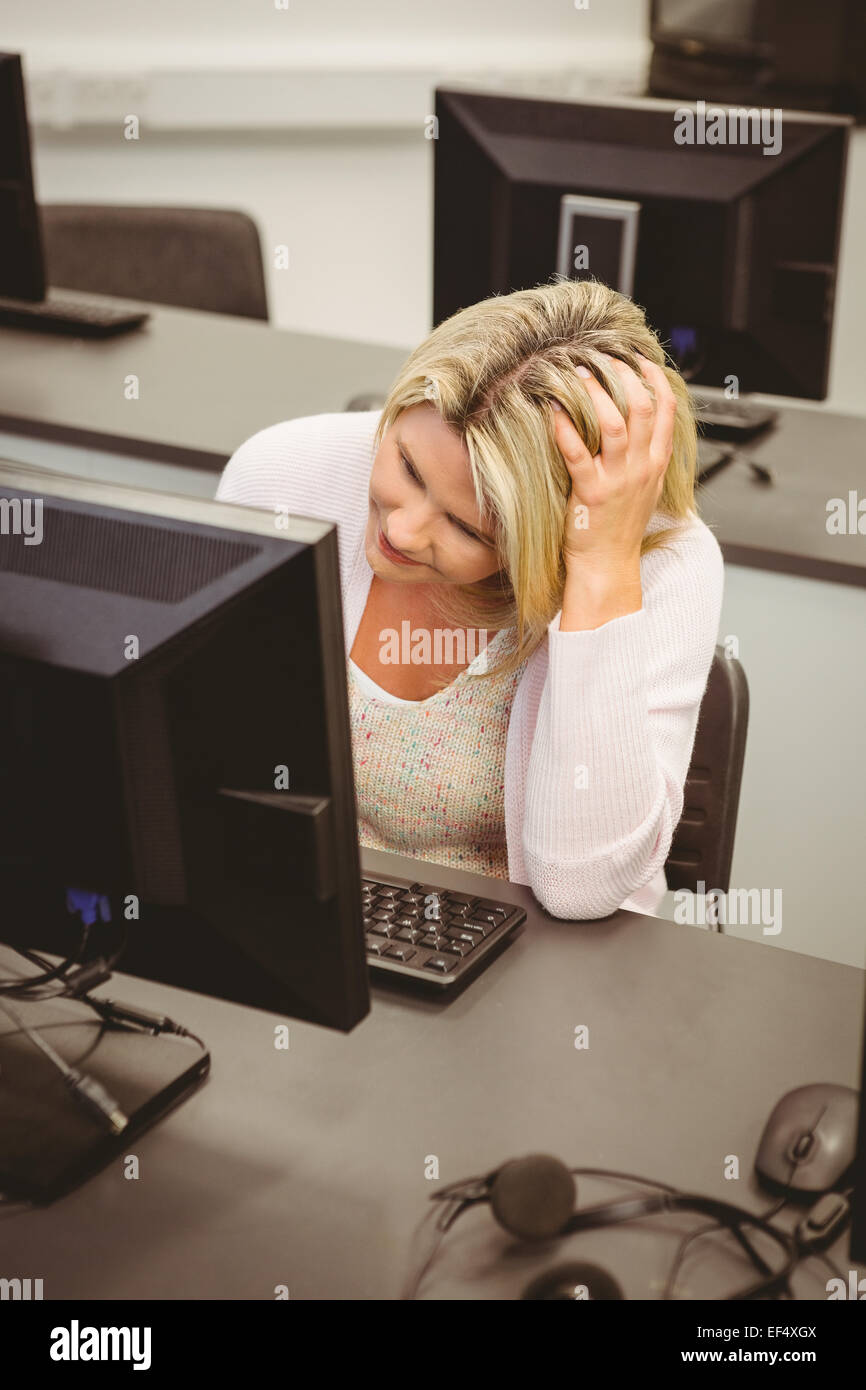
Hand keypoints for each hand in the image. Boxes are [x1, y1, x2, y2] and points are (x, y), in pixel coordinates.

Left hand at [552, 354, 676, 572]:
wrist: (608, 564)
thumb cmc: (620, 526)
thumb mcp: (645, 487)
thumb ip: (645, 455)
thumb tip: (637, 424)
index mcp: (657, 463)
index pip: (665, 410)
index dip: (654, 378)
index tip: (639, 358)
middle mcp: (642, 468)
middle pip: (642, 409)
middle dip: (624, 377)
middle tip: (603, 358)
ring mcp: (618, 480)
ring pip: (615, 425)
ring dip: (596, 394)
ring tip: (578, 373)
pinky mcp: (592, 494)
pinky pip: (578, 454)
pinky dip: (565, 429)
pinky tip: (553, 411)